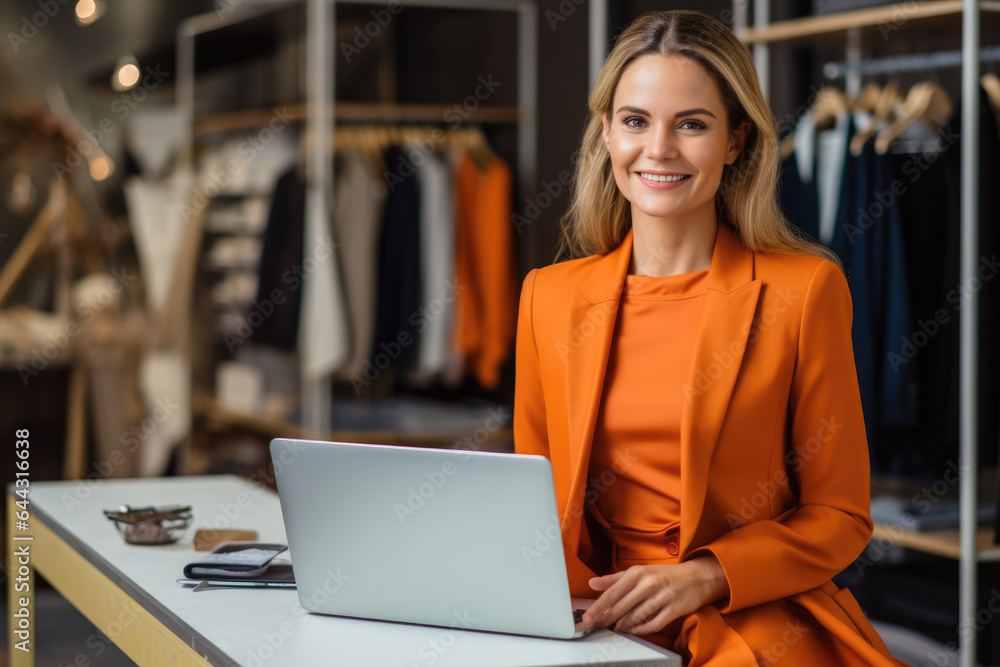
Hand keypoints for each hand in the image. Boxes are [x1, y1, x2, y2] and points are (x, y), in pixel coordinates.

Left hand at [575, 555, 728, 635]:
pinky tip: (633, 630)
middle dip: (607, 618)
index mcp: (637, 572)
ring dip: (623, 625)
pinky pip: (653, 624)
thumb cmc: (664, 575)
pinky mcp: (673, 609)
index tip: (586, 618)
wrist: (697, 577)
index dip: (597, 607)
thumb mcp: (639, 572)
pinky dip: (641, 629)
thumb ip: (614, 579)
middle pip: (621, 606)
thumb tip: (592, 583)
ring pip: (636, 616)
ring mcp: (662, 596)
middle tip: (598, 626)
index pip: (612, 593)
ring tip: (615, 628)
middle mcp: (648, 583)